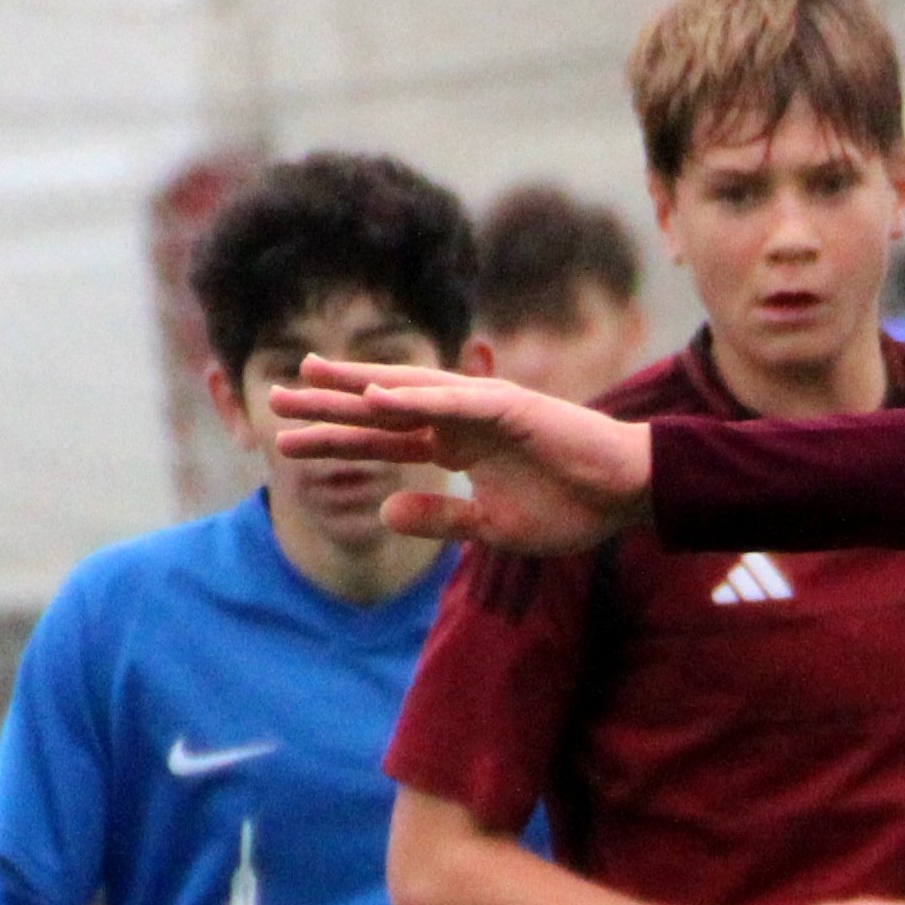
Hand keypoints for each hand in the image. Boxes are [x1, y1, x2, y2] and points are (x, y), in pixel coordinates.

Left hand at [275, 356, 653, 552]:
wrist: (629, 494)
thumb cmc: (571, 507)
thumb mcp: (492, 527)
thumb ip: (440, 518)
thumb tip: (382, 509)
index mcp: (454, 447)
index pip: (381, 439)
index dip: (335, 439)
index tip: (286, 445)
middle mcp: (459, 420)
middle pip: (381, 408)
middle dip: (328, 405)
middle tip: (275, 399)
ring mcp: (481, 408)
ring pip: (408, 392)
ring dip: (359, 385)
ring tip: (310, 377)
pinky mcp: (509, 406)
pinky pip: (452, 401)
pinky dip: (415, 397)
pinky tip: (375, 395)